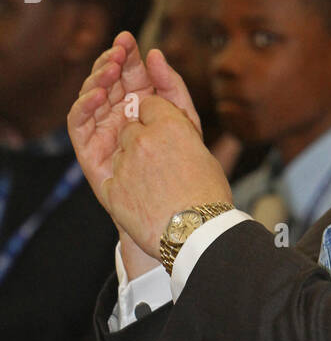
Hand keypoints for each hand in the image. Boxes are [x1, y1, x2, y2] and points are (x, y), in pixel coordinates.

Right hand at [68, 33, 201, 212]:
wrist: (180, 211)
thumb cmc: (188, 167)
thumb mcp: (184, 119)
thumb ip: (171, 86)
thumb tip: (154, 54)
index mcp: (144, 106)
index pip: (131, 73)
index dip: (128, 54)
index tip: (128, 38)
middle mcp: (121, 116)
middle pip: (109, 81)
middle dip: (111, 62)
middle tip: (117, 50)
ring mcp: (104, 132)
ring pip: (92, 98)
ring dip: (97, 79)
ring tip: (110, 69)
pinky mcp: (90, 152)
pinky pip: (80, 124)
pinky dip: (84, 106)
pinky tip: (97, 94)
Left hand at [102, 95, 231, 257]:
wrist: (198, 236)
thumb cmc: (209, 197)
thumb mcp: (203, 155)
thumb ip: (181, 136)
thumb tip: (172, 130)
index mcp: (171, 125)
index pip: (150, 104)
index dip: (156, 118)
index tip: (162, 132)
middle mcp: (143, 140)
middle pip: (130, 127)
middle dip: (140, 139)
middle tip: (157, 162)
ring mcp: (124, 165)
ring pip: (119, 153)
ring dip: (130, 162)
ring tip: (152, 186)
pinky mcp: (111, 189)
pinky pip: (112, 178)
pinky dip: (122, 187)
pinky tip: (141, 200)